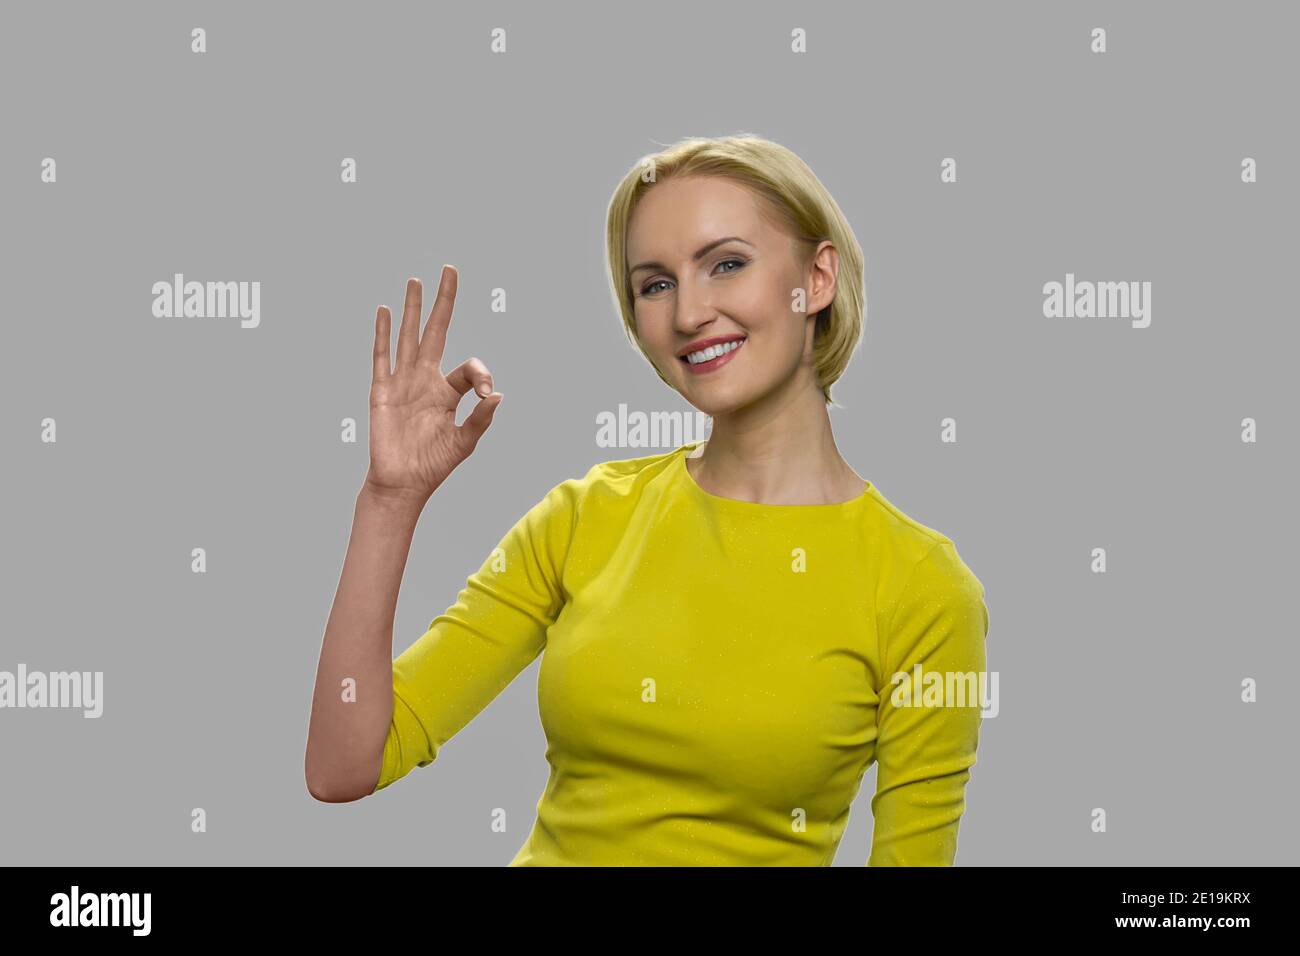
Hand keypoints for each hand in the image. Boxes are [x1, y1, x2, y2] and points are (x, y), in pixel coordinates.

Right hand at [363, 266, 501, 503]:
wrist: (402, 483)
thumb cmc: (433, 465)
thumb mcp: (464, 443)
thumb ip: (480, 419)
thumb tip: (498, 395)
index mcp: (447, 391)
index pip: (469, 367)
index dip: (481, 374)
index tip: (487, 392)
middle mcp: (425, 379)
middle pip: (435, 331)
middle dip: (443, 302)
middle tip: (449, 270)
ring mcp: (402, 382)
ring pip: (408, 336)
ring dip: (413, 308)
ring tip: (416, 280)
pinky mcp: (383, 390)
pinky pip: (382, 356)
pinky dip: (384, 333)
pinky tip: (386, 311)